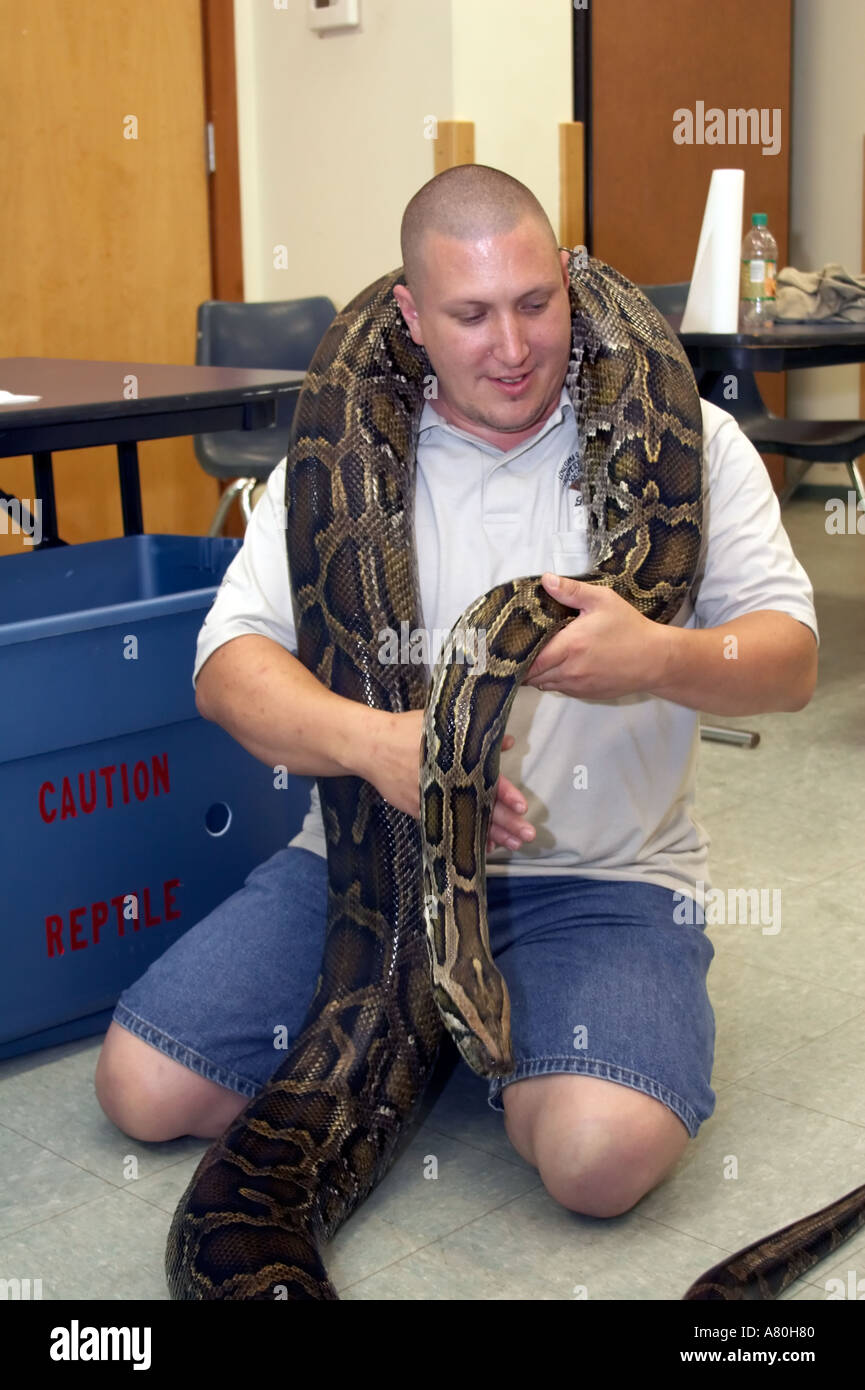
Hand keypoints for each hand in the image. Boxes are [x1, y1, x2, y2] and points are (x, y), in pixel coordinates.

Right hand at [358, 709, 534, 851]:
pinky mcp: (419, 811)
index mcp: (457, 763)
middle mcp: (448, 786)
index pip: (487, 781)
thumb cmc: (406, 731)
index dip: (506, 794)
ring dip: (491, 835)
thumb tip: (509, 741)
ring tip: (512, 845)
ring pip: (467, 822)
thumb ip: (477, 736)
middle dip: (507, 824)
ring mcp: (432, 801)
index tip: (523, 807)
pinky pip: (448, 828)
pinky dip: (465, 837)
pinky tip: (482, 847)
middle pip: (482, 807)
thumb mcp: (443, 725)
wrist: (371, 746)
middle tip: (528, 836)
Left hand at [521, 573, 669, 699]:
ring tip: (539, 657)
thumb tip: (546, 579)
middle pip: (532, 676)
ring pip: (545, 684)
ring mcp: (578, 686)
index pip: (529, 659)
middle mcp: (570, 670)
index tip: (511, 645)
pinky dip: (555, 680)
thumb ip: (571, 591)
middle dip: (524, 665)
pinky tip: (561, 666)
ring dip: (539, 673)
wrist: (656, 659)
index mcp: (569, 646)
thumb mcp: (602, 600)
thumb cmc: (630, 627)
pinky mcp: (586, 695)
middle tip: (521, 650)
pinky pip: (561, 690)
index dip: (517, 655)